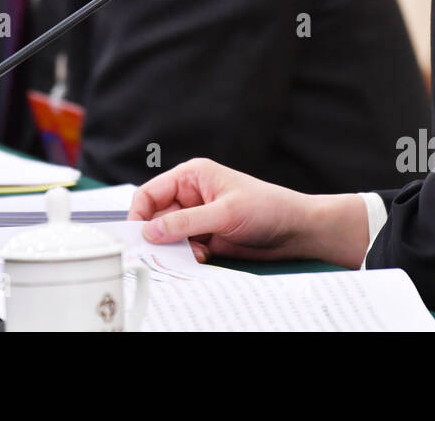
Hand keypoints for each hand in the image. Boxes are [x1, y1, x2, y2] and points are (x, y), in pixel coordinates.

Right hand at [127, 158, 369, 267]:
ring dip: (175, 249)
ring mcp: (198, 218)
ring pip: (168, 237)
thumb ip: (186, 223)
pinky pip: (183, 249)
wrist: (296, 230)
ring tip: (194, 253)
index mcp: (191, 177)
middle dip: (158, 236)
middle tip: (161, 253)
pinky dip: (187, 257)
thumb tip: (150, 231)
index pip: (150, 193)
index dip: (140, 215)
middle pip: (156, 218)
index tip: (138, 237)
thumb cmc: (267, 207)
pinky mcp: (206, 238)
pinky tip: (204, 256)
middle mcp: (190, 196)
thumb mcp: (224, 213)